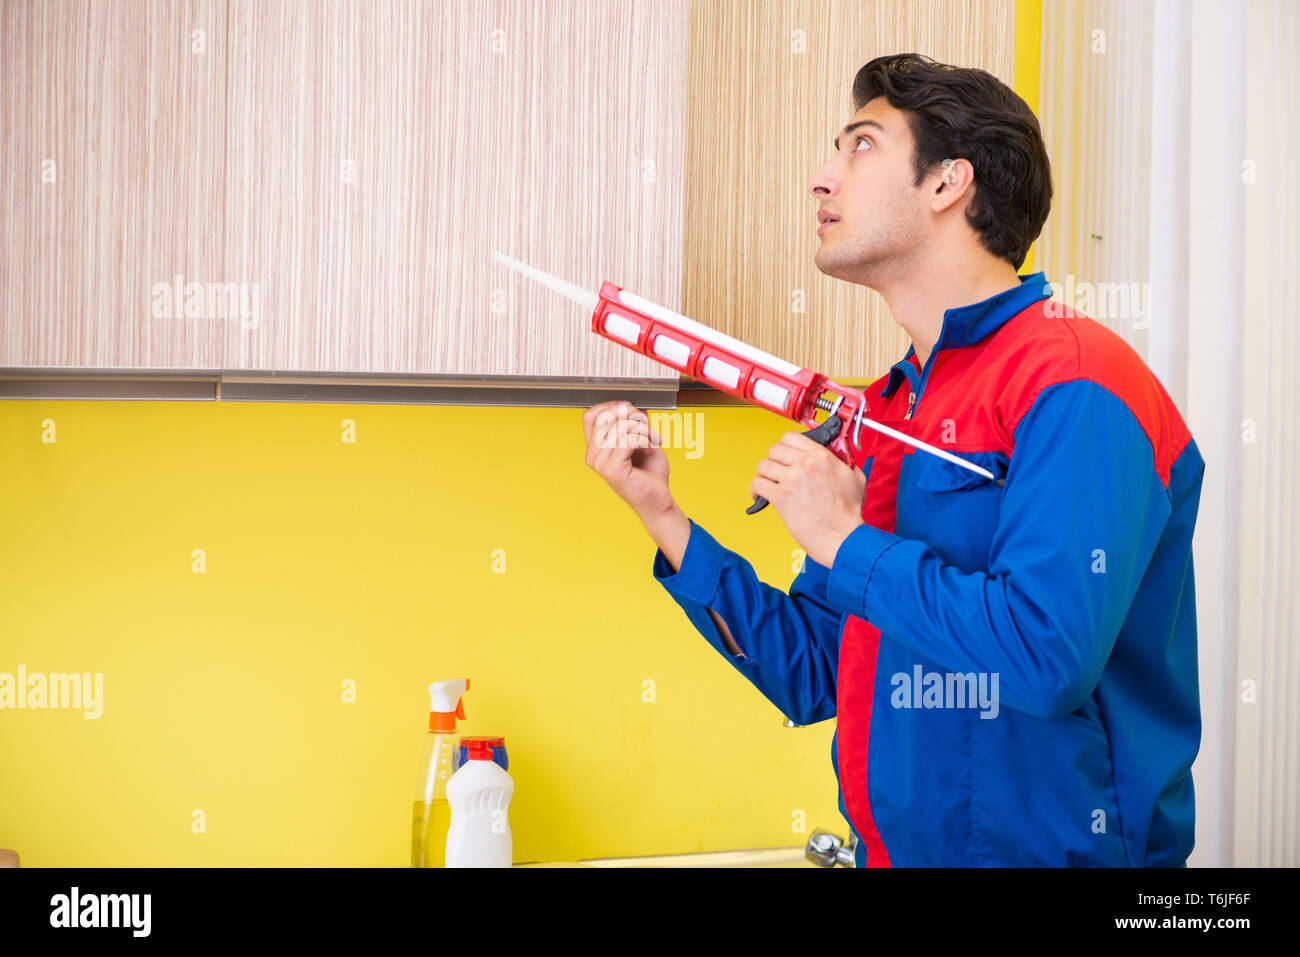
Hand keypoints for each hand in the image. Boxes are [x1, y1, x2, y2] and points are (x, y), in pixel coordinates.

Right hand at [582, 400, 673, 519]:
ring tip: (652, 439)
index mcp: (595, 449)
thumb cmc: (650, 474)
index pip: (591, 415)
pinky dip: (645, 439)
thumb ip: (630, 423)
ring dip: (643, 428)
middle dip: (631, 415)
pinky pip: (629, 439)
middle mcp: (593, 456)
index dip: (611, 406)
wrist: (658, 500)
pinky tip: (650, 447)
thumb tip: (628, 406)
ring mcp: (600, 464)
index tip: (631, 411)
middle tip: (647, 426)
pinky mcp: (613, 470)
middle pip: (606, 417)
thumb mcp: (639, 440)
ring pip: (621, 426)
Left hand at [750, 431, 865, 566]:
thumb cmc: (848, 512)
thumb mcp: (854, 477)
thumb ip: (843, 461)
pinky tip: (759, 495)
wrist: (842, 535)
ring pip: (763, 466)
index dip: (785, 445)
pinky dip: (755, 490)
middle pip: (774, 450)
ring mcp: (791, 480)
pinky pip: (758, 484)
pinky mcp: (781, 497)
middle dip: (773, 460)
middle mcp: (804, 464)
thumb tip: (836, 455)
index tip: (785, 453)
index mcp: (821, 456)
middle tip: (776, 470)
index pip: (791, 436)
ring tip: (767, 482)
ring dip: (763, 474)